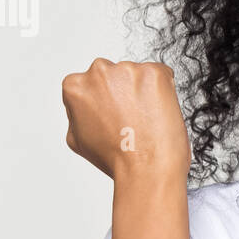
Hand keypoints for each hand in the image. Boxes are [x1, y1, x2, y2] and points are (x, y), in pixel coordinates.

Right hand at [61, 58, 190, 180]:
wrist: (145, 168)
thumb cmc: (115, 159)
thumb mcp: (77, 139)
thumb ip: (76, 114)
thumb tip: (81, 106)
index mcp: (75, 85)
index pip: (92, 84)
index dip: (105, 102)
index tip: (114, 116)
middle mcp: (98, 71)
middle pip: (115, 75)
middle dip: (123, 92)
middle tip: (132, 119)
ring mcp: (128, 69)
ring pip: (138, 75)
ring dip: (143, 91)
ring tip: (146, 120)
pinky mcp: (154, 73)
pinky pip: (161, 75)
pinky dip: (164, 91)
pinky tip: (159, 114)